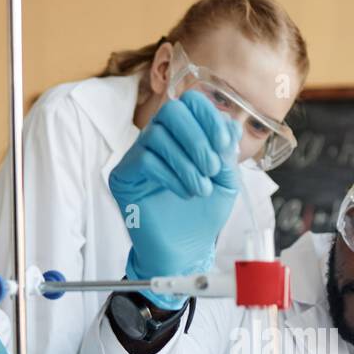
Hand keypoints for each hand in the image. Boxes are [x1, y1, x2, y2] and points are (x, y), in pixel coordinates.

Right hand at [109, 91, 240, 307]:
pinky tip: (183, 193)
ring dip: (186, 163)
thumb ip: (227, 154)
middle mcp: (159, 138)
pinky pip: (144, 159)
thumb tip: (230, 125)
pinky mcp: (123, 175)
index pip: (191, 103)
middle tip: (211, 168)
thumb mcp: (226, 182)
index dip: (209, 117)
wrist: (185, 250)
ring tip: (201, 189)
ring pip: (157, 135)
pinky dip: (170, 175)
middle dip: (197, 139)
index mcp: (184, 134)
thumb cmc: (203, 216)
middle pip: (171, 111)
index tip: (223, 145)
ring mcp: (138, 155)